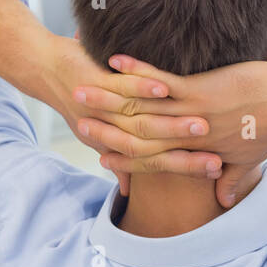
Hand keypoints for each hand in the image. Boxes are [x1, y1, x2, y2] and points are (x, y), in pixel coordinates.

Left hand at [41, 36, 221, 195]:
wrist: (49, 73)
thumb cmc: (82, 104)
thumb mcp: (98, 136)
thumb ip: (120, 164)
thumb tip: (127, 193)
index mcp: (119, 144)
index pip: (159, 162)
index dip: (187, 168)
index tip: (214, 172)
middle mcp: (113, 131)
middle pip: (158, 148)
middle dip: (188, 155)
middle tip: (217, 162)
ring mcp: (106, 106)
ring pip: (143, 119)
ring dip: (171, 123)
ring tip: (200, 125)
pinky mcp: (99, 80)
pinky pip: (125, 86)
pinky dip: (145, 85)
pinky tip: (164, 87)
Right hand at [72, 53, 266, 208]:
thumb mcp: (251, 161)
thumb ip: (233, 180)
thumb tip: (224, 200)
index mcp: (195, 151)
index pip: (150, 158)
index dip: (123, 159)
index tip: (101, 157)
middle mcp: (186, 136)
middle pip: (135, 133)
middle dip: (102, 127)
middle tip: (77, 119)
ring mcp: (189, 113)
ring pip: (139, 108)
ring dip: (107, 96)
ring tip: (81, 88)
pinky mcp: (198, 91)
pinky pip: (158, 81)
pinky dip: (134, 71)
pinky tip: (112, 60)